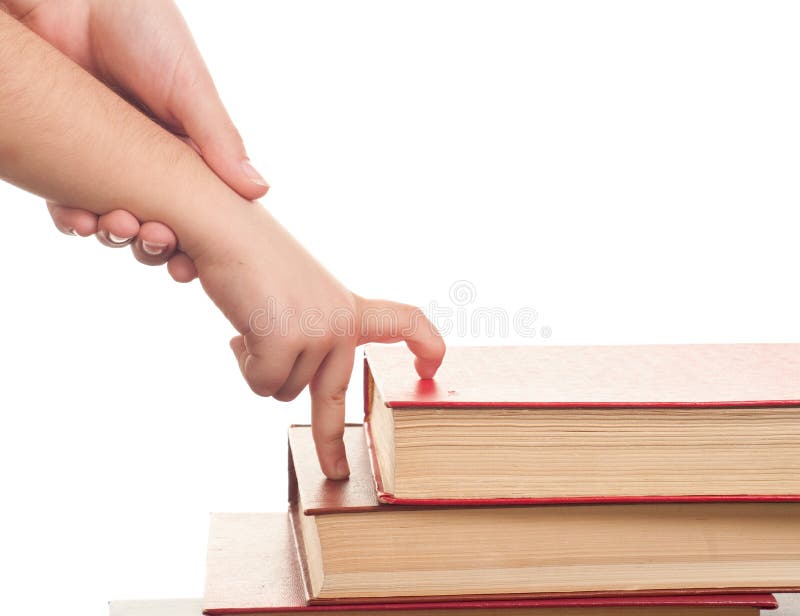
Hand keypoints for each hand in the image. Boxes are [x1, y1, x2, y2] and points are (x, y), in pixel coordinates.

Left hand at [3, 0, 266, 280]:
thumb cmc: (142, 28)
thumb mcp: (191, 88)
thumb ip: (221, 141)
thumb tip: (260, 191)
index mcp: (187, 151)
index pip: (197, 210)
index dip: (196, 243)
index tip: (191, 266)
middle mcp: (148, 162)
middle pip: (156, 225)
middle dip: (156, 245)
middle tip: (156, 240)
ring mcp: (105, 162)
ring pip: (113, 223)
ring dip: (118, 236)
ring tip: (120, 225)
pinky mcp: (62, 155)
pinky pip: (67, 205)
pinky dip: (74, 221)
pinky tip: (81, 220)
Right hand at [194, 204, 445, 479]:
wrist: (222, 223)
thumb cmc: (251, 260)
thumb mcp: (292, 300)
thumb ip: (303, 338)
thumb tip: (282, 385)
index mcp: (347, 305)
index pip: (404, 321)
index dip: (424, 344)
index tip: (435, 367)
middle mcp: (341, 319)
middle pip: (334, 395)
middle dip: (330, 443)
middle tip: (337, 473)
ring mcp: (319, 329)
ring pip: (284, 390)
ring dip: (260, 367)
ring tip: (250, 325)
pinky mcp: (289, 337)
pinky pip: (264, 383)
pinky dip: (246, 365)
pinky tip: (239, 329)